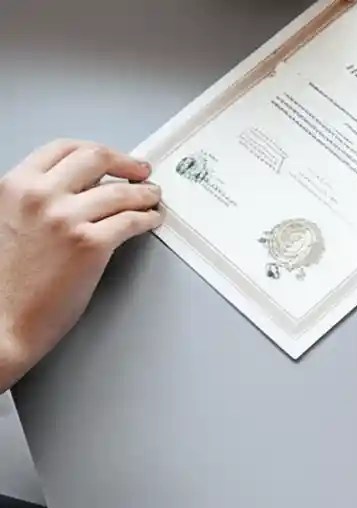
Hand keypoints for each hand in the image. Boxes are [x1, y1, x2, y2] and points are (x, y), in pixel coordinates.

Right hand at [0, 140, 161, 389]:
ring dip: (144, 193)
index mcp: (15, 185)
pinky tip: (152, 219)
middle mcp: (40, 195)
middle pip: (97, 158)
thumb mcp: (9, 220)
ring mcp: (66, 218)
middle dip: (127, 162)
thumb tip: (84, 188)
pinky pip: (131, 221)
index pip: (64, 148)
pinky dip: (148, 217)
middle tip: (143, 172)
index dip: (98, 151)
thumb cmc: (6, 279)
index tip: (115, 159)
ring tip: (153, 198)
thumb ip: (38, 199)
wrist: (1, 320)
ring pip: (120, 191)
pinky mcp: (90, 245)